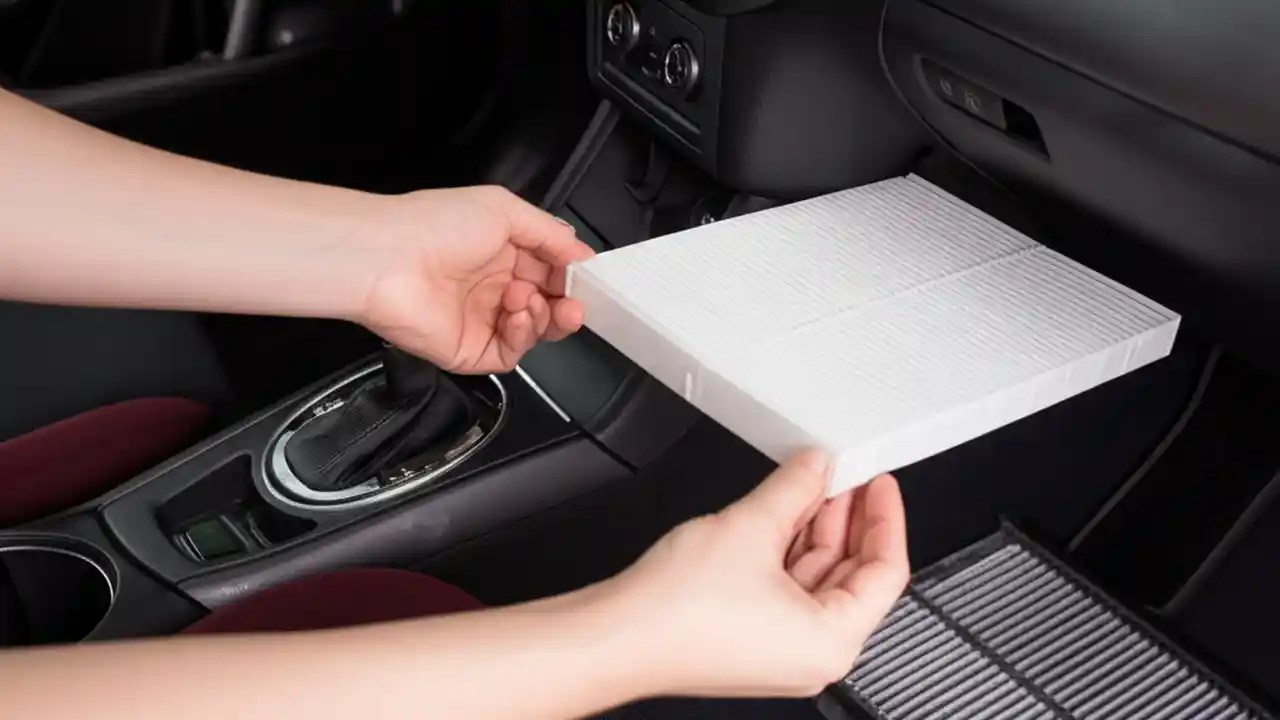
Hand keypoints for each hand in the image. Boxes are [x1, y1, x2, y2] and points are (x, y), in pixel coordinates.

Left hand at [348, 186, 594, 372]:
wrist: (387, 259)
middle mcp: (490, 286)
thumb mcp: (504, 209)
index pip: (549, 270)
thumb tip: (581, 254)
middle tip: (576, 301)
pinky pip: (512, 353)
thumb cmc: (432, 225)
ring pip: (534, 332)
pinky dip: (524, 336)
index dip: (570, 276)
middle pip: (547, 305)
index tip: (587, 277)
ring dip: (546, 318)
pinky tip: (519, 314)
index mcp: (499, 250)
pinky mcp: (470, 349)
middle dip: (567, 304)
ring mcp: (480, 319)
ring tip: (535, 301)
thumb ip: (549, 233)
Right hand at [604, 451, 908, 698]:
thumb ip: (795, 489)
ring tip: (812, 482)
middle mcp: (813, 655)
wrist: (618, 636)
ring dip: (815, 528)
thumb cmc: (676, 611)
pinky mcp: (752, 639)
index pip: (885, 571)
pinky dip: (788, 550)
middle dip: (847, 519)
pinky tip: (783, 511)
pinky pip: (787, 589)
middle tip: (847, 474)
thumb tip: (816, 467)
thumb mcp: (751, 527)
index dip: (886, 517)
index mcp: (831, 641)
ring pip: (816, 579)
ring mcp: (781, 650)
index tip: (879, 483)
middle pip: (852, 576)